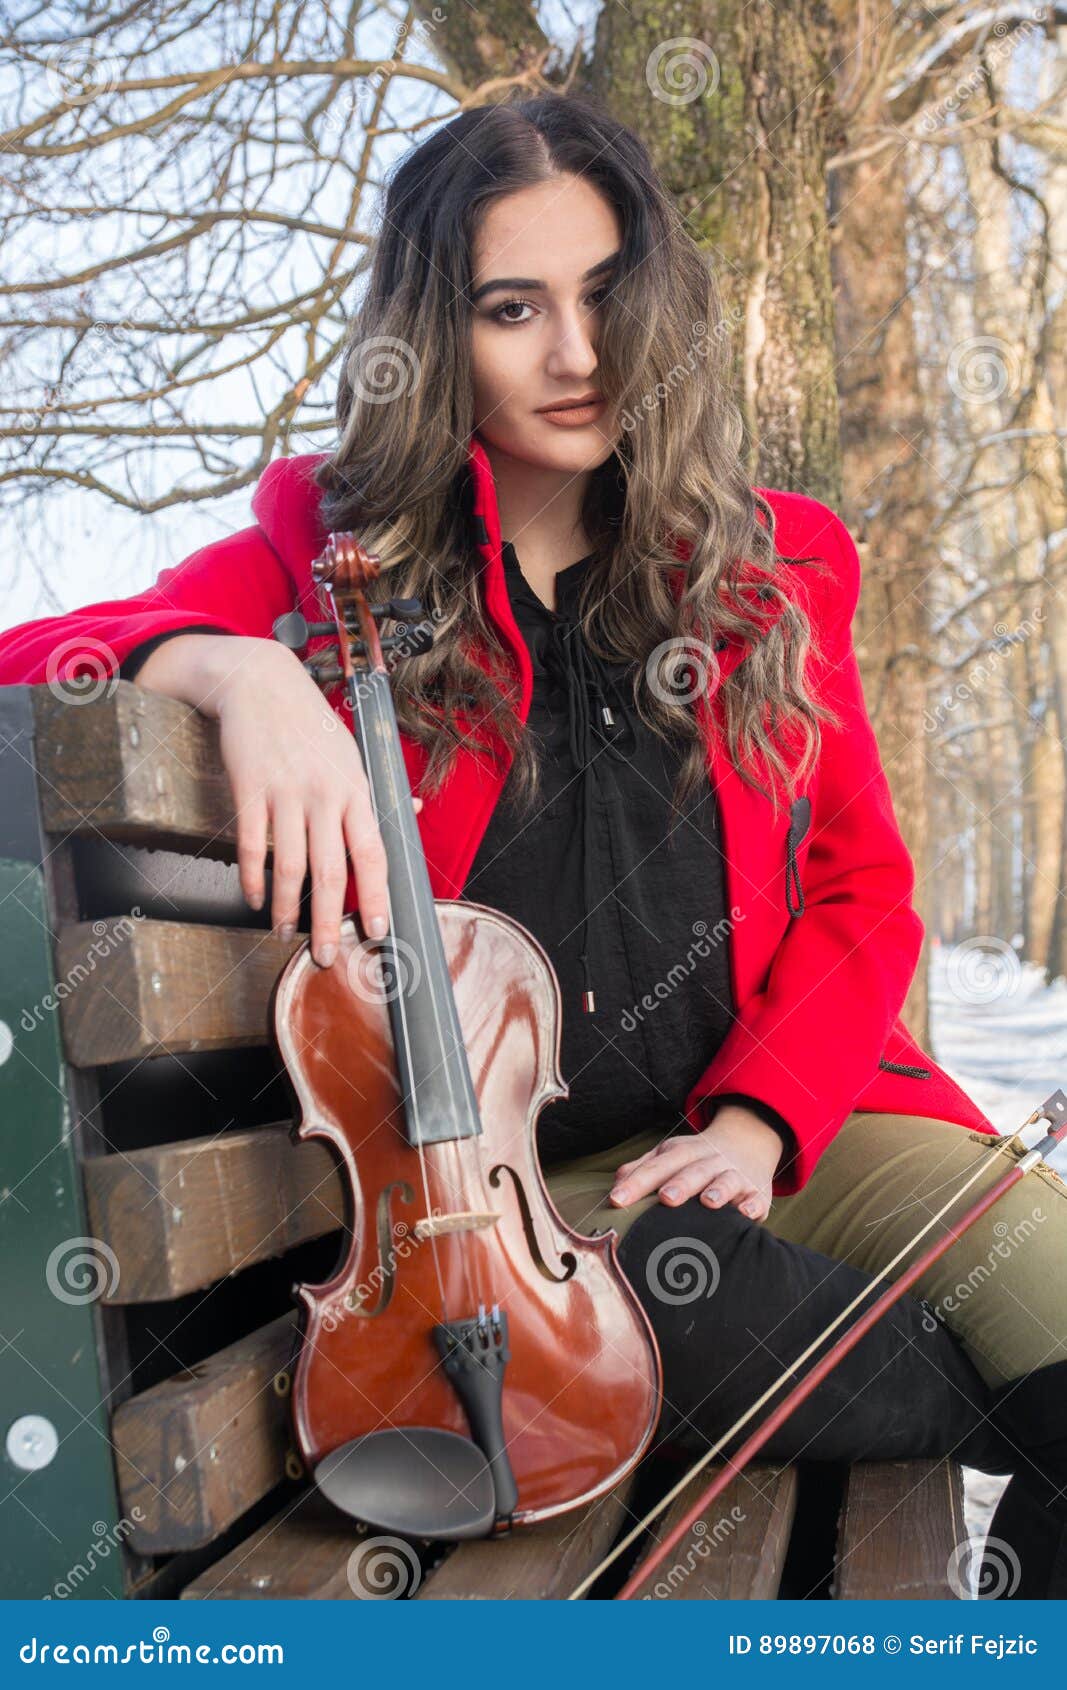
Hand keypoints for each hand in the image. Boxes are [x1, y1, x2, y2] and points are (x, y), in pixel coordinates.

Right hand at [209, 639, 421, 968]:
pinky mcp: (249, 788)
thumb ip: (375, 794)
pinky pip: (251, 844)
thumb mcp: (352, 755)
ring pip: (290, 865)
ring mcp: (286, 792)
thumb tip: (417, 814)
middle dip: (329, 921)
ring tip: (285, 934)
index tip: (376, 930)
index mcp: (355, 790)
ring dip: (287, 908)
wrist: (260, 683)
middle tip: (326, 956)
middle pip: (330, 871)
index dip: (374, 895)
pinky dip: (252, 877)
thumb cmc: (309, 725)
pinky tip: (254, 899)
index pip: (371, 853)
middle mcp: (324, 795)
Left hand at [607, 1103, 783, 1221]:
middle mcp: (709, 1161)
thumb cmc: (696, 1159)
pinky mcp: (757, 1192)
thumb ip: (643, 1168)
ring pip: (727, 1180)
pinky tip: (745, 1213)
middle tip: (666, 1198)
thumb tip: (615, 1185)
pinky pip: (757, 1199)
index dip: (637, 1183)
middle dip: (681, 1183)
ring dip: (719, 1189)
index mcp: (683, 1152)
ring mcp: (735, 1175)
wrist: (747, 1142)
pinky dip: (753, 1205)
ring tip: (709, 1201)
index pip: (657, 1166)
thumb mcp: (670, 1155)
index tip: (617, 1200)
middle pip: (694, 1170)